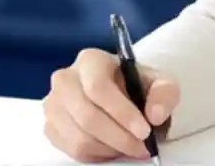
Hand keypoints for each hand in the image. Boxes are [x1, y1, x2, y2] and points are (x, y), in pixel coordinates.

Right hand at [42, 48, 179, 162]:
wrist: (120, 95)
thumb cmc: (137, 86)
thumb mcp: (159, 83)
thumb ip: (164, 93)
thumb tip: (154, 115)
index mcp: (90, 60)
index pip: (98, 87)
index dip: (121, 113)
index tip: (144, 131)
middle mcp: (65, 79)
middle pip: (87, 116)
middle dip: (120, 137)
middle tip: (143, 147)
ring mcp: (53, 105)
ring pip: (79, 137)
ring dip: (111, 148)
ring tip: (132, 147)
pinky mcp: (50, 127)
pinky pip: (72, 150)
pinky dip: (98, 154)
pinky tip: (114, 147)